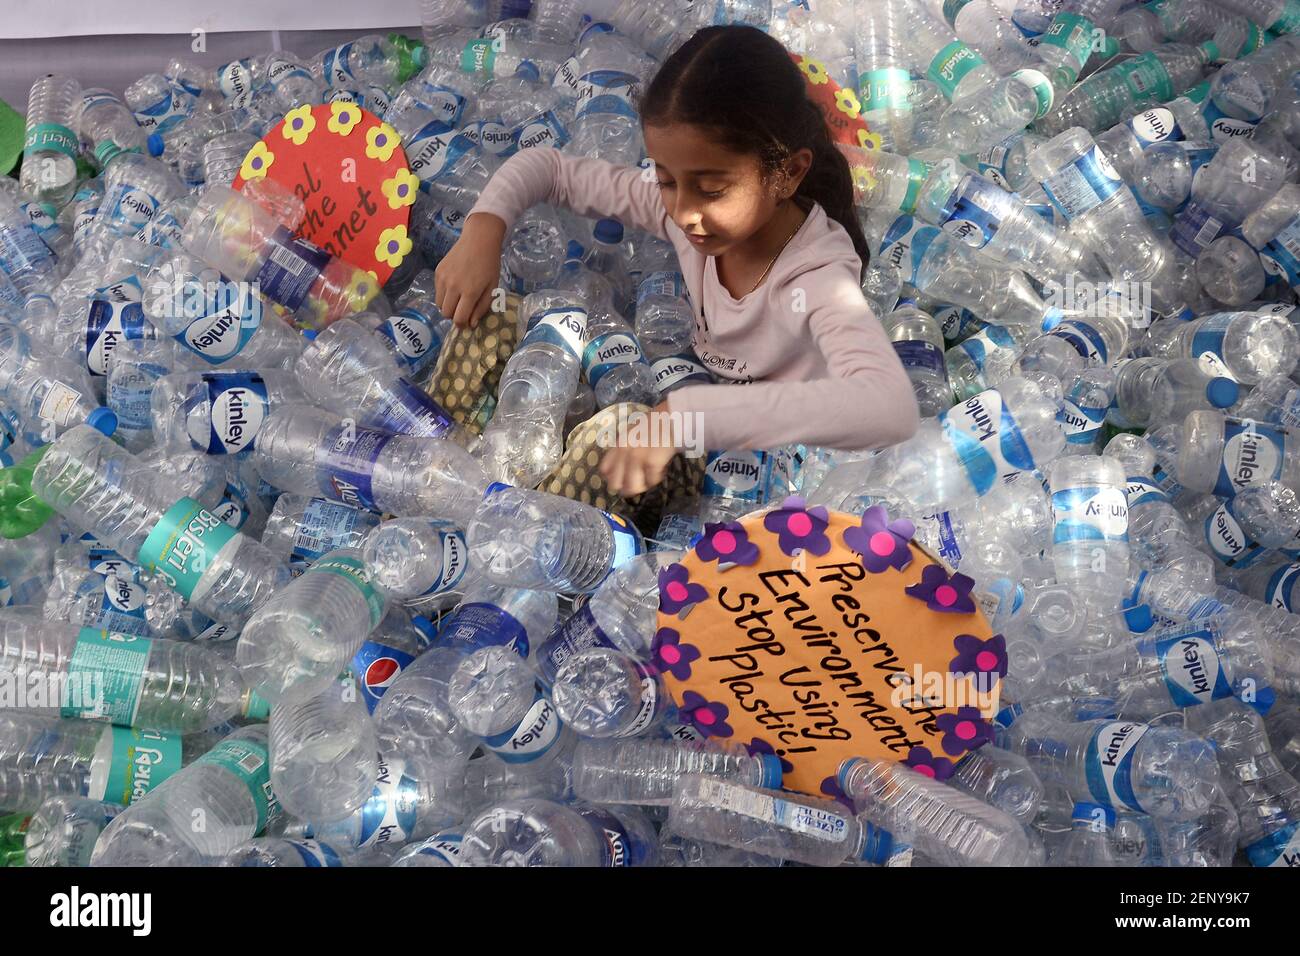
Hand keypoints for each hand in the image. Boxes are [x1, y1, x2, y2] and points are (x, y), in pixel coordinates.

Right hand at [434, 213, 506, 328]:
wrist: (478, 240)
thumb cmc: (490, 265)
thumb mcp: (492, 287)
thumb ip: (481, 307)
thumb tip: (471, 324)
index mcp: (469, 292)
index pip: (459, 318)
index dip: (463, 324)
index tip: (467, 322)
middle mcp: (453, 287)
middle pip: (446, 314)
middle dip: (455, 316)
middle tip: (463, 310)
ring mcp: (443, 279)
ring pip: (439, 304)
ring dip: (448, 306)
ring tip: (459, 298)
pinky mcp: (437, 272)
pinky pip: (437, 292)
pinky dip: (444, 295)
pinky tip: (454, 286)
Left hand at [599, 404, 681, 496]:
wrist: (669, 417)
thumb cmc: (653, 424)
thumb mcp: (631, 434)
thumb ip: (624, 449)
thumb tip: (623, 468)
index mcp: (618, 445)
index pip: (605, 470)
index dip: (612, 477)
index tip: (621, 479)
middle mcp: (624, 454)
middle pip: (615, 484)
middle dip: (625, 487)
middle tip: (637, 484)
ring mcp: (637, 459)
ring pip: (632, 487)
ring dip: (642, 486)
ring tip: (651, 478)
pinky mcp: (651, 463)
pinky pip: (651, 481)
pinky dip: (657, 479)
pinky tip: (662, 470)